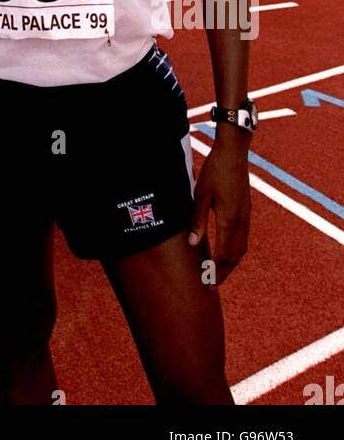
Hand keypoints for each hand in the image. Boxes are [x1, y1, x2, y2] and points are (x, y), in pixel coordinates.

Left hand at [187, 143, 250, 284]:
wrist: (234, 153)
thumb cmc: (215, 171)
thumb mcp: (201, 194)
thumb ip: (197, 220)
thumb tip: (192, 243)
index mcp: (229, 219)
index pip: (223, 254)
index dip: (215, 270)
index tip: (207, 283)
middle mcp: (241, 221)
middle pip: (234, 256)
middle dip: (223, 272)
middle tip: (212, 286)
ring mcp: (246, 216)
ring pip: (241, 248)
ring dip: (231, 263)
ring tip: (219, 273)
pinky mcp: (246, 210)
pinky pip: (243, 238)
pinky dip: (236, 251)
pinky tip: (229, 253)